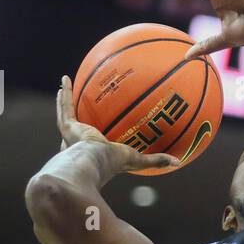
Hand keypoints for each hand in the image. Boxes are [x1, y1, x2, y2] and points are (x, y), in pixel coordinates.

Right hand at [55, 76, 176, 172]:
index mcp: (94, 154)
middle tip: (81, 109)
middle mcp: (79, 144)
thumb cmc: (113, 164)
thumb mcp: (139, 160)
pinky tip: (66, 78)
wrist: (91, 163)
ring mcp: (72, 135)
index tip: (101, 133)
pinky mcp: (68, 126)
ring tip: (64, 89)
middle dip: (76, 120)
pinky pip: (66, 106)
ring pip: (67, 114)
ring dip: (66, 101)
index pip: (95, 145)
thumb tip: (179, 162)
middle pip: (77, 128)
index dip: (97, 139)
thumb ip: (156, 160)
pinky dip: (65, 92)